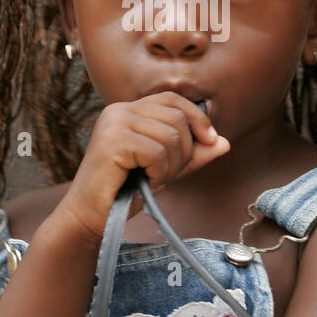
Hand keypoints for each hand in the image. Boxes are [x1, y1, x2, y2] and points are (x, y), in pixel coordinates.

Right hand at [59, 91, 230, 241]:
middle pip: (176, 118)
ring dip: (171, 166)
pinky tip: (145, 182)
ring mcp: (114, 124)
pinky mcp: (113, 142)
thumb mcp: (165, 168)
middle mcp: (118, 110)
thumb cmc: (124, 192)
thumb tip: (225, 142)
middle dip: (184, 151)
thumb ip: (192, 154)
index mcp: (127, 110)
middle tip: (167, 174)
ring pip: (170, 136)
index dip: (197, 117)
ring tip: (153, 180)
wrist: (91, 217)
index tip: (211, 141)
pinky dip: (159, 173)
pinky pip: (157, 152)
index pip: (172, 99)